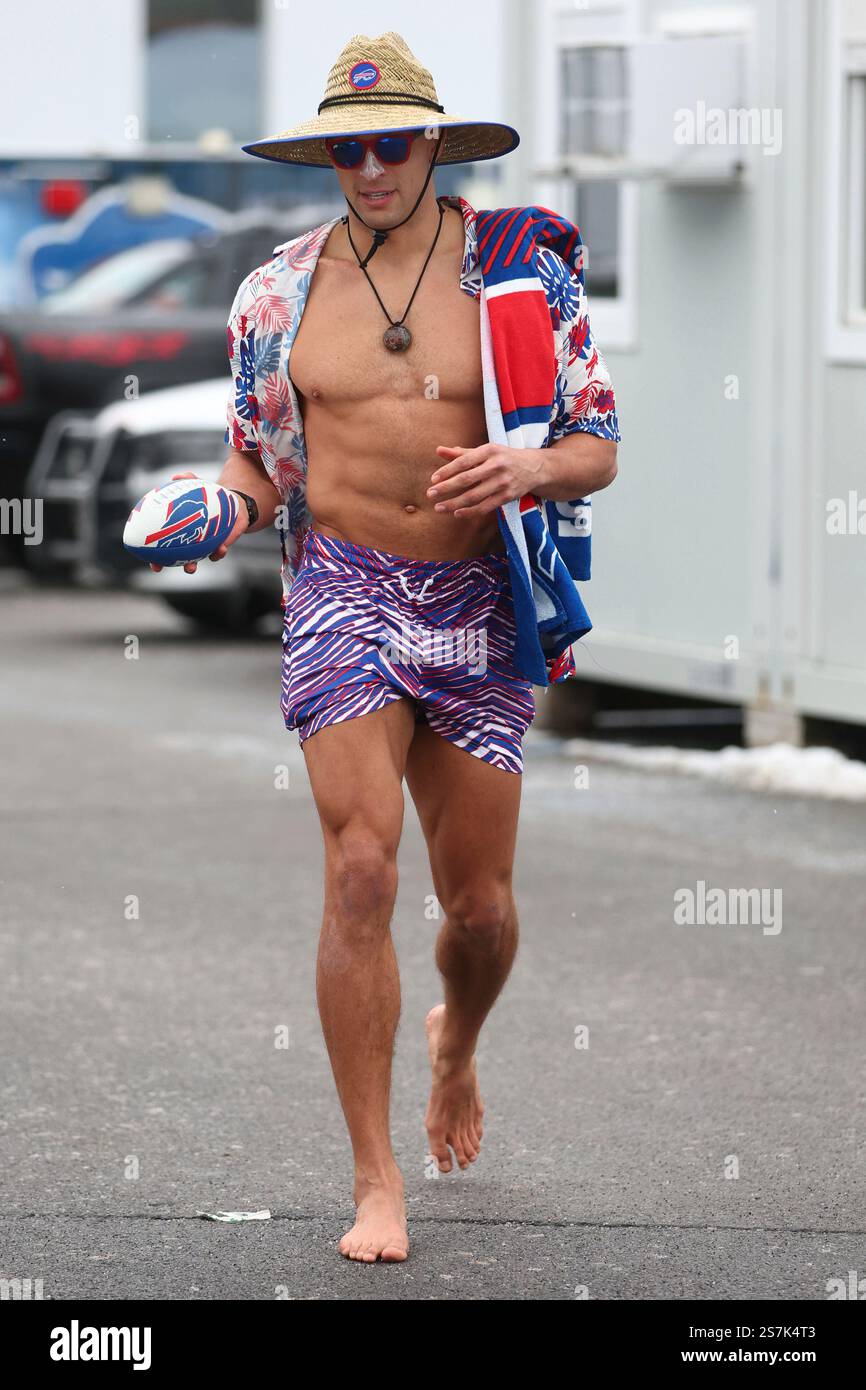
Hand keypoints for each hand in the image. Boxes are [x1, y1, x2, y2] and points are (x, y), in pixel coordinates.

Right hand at [148, 472, 249, 573]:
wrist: (234, 502)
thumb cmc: (209, 495)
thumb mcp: (198, 486)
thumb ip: (188, 480)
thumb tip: (175, 477)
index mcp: (181, 532)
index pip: (165, 548)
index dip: (156, 558)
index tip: (152, 564)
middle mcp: (192, 543)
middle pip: (178, 559)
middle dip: (166, 565)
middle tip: (164, 567)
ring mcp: (207, 546)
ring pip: (198, 559)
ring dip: (193, 564)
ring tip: (191, 566)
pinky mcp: (222, 544)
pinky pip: (219, 551)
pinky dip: (219, 551)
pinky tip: (220, 548)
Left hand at [427, 444, 543, 516]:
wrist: (534, 467)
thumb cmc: (503, 457)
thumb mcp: (485, 451)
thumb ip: (461, 453)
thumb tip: (438, 450)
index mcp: (489, 451)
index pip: (464, 461)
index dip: (447, 471)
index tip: (433, 479)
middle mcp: (497, 465)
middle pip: (467, 479)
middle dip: (446, 488)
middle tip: (430, 494)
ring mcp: (503, 482)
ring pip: (474, 496)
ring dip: (454, 503)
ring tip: (439, 508)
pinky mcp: (508, 496)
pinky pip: (485, 507)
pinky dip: (470, 512)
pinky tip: (457, 513)